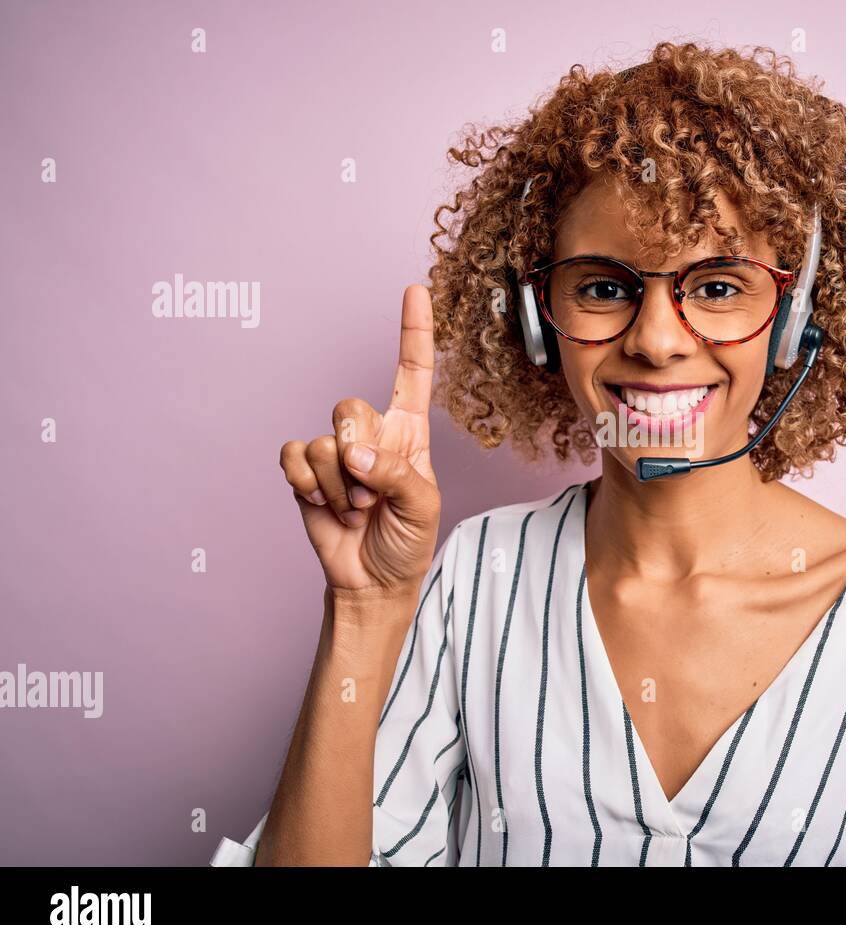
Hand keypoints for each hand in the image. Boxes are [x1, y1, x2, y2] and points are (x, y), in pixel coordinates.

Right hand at [279, 286, 441, 594]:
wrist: (373, 581)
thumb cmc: (407, 541)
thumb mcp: (421, 508)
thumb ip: (395, 474)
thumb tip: (353, 455)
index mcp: (409, 433)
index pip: (412, 373)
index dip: (413, 332)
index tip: (415, 290)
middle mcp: (372, 435)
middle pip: (349, 408)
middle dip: (356, 456)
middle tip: (373, 497)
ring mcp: (335, 452)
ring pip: (321, 442)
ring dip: (339, 487)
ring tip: (357, 510)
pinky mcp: (305, 471)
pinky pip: (292, 455)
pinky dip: (306, 484)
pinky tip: (325, 505)